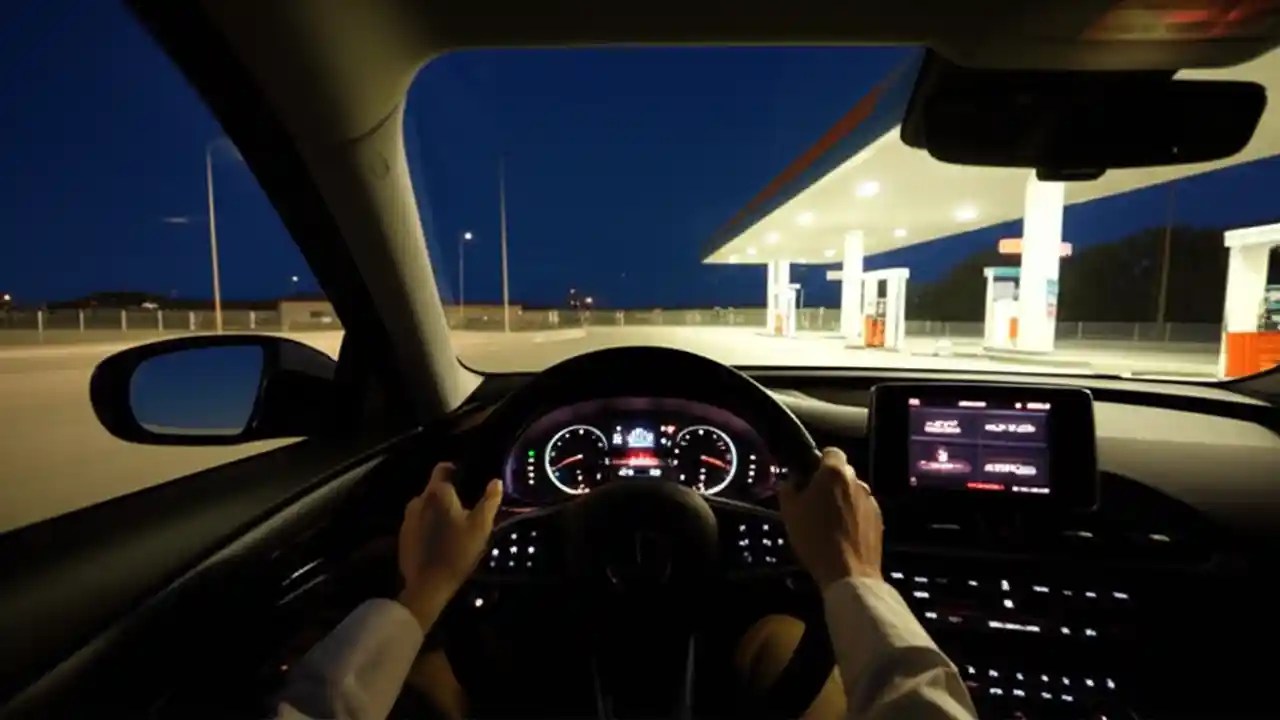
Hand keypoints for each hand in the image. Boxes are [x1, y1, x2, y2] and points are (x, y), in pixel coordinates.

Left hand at [397, 463, 501, 630]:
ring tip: (454, 528)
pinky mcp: (403, 535)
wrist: (427, 585)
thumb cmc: (457, 552)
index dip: (456, 470)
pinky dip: (429, 526)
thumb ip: (489, 501)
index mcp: (437, 493)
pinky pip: (419, 522)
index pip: (443, 468)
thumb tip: (496, 481)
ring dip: (438, 512)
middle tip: (466, 512)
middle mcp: (418, 500)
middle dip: (449, 497)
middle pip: (435, 489)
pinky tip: (440, 541)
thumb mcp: (480, 527)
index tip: (468, 481)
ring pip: (427, 506)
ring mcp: (407, 518)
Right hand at [778, 447, 882, 586]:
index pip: (831, 451)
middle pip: (843, 472)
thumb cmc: (814, 538)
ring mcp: (871, 500)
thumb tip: (792, 481)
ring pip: (853, 491)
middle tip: (814, 501)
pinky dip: (854, 515)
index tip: (808, 478)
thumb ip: (788, 489)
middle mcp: (857, 481)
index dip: (818, 462)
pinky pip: (862, 508)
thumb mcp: (789, 513)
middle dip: (830, 481)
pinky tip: (844, 533)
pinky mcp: (879, 519)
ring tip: (830, 520)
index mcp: (834, 473)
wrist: (848, 573)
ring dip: (843, 498)